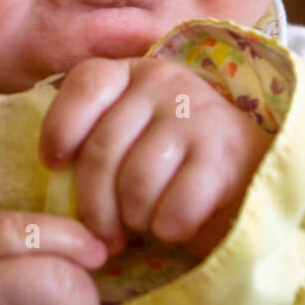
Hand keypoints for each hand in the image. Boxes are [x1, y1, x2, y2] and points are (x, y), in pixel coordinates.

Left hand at [40, 57, 272, 260]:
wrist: (252, 173)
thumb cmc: (174, 161)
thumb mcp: (131, 133)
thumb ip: (93, 138)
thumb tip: (51, 172)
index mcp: (133, 72)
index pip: (85, 83)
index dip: (60, 128)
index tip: (55, 165)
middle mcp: (165, 81)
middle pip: (102, 151)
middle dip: (96, 207)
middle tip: (107, 233)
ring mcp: (198, 113)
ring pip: (136, 185)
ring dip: (136, 219)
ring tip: (147, 221)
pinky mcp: (225, 155)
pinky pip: (174, 208)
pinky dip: (169, 228)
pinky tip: (176, 223)